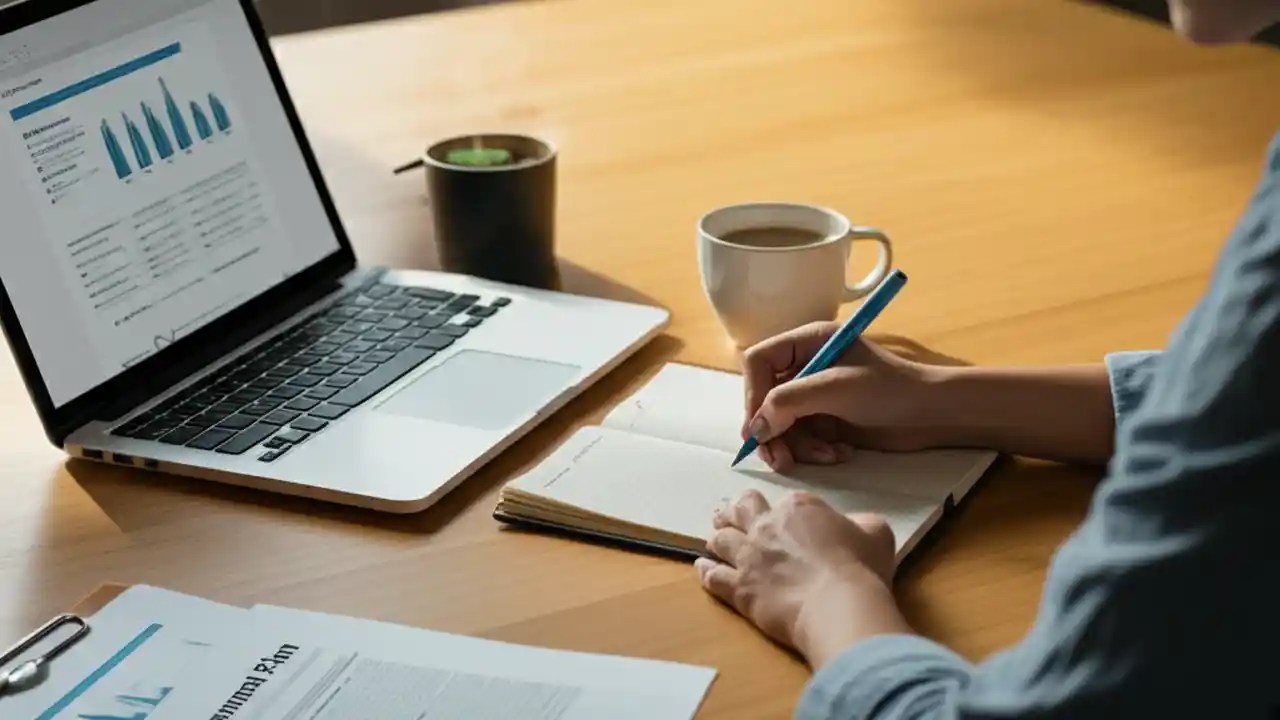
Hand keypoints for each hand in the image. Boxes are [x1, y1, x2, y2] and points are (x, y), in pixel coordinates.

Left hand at [694, 490, 912, 667]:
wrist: (838, 604)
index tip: (785, 518)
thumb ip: (861, 523)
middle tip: (730, 512)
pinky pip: (712, 576)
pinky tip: (701, 567)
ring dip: (717, 537)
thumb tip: (856, 525)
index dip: (785, 510)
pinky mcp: (738, 588)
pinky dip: (705, 570)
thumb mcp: (875, 532)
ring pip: (721, 539)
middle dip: (736, 509)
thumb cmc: (861, 567)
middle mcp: (766, 526)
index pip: (786, 501)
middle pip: (741, 510)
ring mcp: (747, 556)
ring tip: (713, 537)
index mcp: (799, 507)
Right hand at [741, 322, 937, 470]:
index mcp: (807, 341)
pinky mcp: (826, 420)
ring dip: (796, 446)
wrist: (932, 414)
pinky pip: (801, 438)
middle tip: (778, 459)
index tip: (758, 427)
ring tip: (824, 456)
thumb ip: (788, 402)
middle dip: (772, 430)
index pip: (759, 362)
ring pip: (781, 423)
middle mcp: (806, 366)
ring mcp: (815, 394)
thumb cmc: (889, 389)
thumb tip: (755, 428)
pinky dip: (814, 451)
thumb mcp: (835, 388)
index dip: (753, 394)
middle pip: (765, 398)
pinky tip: (839, 453)